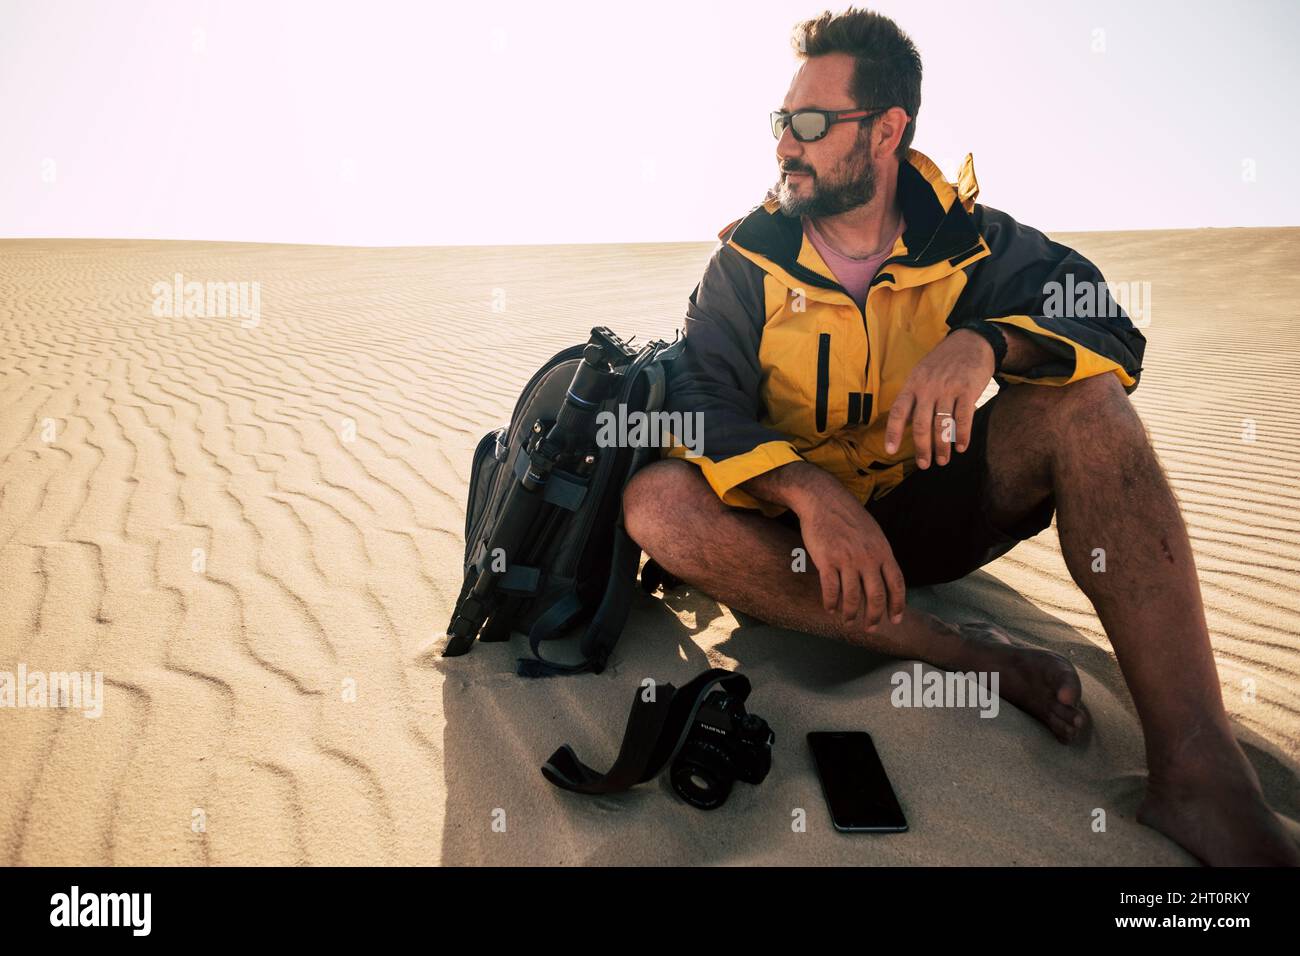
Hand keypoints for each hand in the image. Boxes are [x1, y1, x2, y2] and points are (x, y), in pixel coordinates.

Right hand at [794, 480, 905, 630]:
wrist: (823, 500)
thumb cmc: (848, 516)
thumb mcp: (873, 533)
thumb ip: (879, 555)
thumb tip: (884, 578)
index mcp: (883, 551)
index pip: (897, 584)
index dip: (897, 605)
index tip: (895, 620)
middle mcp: (868, 558)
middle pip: (876, 595)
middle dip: (875, 616)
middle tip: (871, 628)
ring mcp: (847, 560)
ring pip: (853, 597)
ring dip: (851, 614)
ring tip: (849, 621)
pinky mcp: (827, 561)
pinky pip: (831, 590)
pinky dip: (831, 603)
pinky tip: (830, 609)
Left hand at [884, 328, 995, 467]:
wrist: (971, 341)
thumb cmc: (943, 362)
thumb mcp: (922, 373)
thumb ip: (915, 397)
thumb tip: (907, 425)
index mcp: (913, 384)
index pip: (898, 411)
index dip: (893, 432)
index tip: (890, 451)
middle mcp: (928, 387)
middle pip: (921, 424)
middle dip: (922, 448)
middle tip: (925, 464)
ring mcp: (948, 388)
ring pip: (942, 424)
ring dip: (942, 446)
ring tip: (943, 460)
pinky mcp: (968, 389)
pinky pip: (963, 417)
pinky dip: (962, 435)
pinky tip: (961, 447)